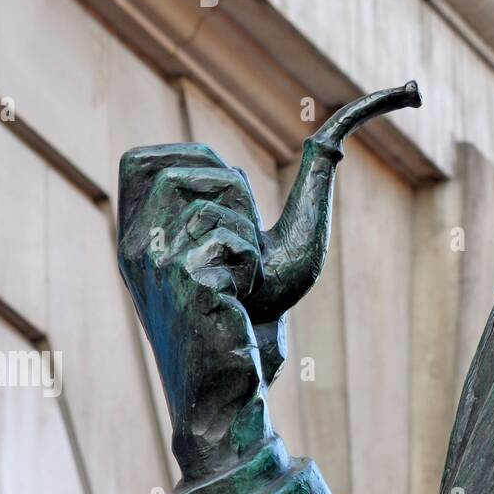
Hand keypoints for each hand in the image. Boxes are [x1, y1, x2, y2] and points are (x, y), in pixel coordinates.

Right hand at [117, 84, 420, 484]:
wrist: (241, 380)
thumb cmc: (262, 308)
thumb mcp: (285, 226)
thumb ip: (311, 168)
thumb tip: (361, 114)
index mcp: (141, 227)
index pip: (143, 157)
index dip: (202, 172)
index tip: (229, 221)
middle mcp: (132, 242)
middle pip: (193, 169)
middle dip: (233, 199)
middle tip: (239, 252)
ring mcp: (147, 264)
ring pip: (218, 198)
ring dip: (248, 238)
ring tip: (238, 282)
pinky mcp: (175, 284)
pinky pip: (233, 240)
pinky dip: (253, 267)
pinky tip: (238, 303)